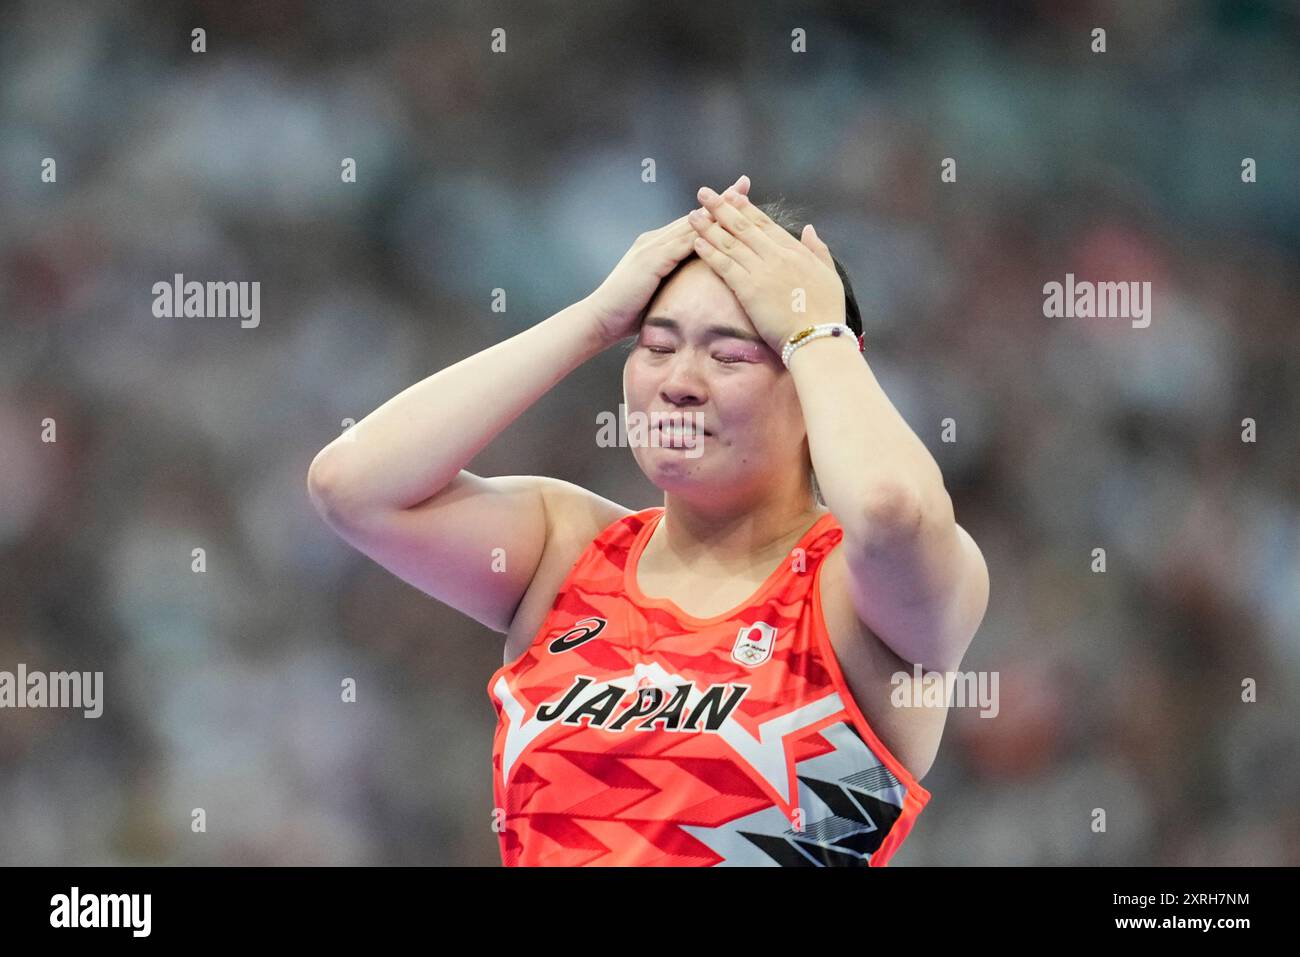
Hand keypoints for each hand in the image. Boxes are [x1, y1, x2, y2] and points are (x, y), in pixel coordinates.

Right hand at [584, 175, 749, 346]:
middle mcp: (654, 240)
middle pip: (694, 217)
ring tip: (739, 196)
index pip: (691, 225)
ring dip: (716, 211)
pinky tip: (721, 228)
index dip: (715, 210)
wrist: (599, 320)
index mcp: (657, 247)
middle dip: (721, 200)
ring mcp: (651, 247)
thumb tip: (697, 287)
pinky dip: (702, 234)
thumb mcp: (658, 291)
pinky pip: (681, 245)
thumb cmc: (627, 313)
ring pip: (690, 225)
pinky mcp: (650, 260)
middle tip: (744, 182)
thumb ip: (674, 281)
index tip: (738, 196)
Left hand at [688, 181, 844, 353]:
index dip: (745, 208)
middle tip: (704, 193)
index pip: (765, 224)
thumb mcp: (829, 274)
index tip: (732, 196)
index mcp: (795, 250)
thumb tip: (809, 228)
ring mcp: (762, 271)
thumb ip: (818, 249)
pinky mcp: (749, 289)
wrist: (817, 338)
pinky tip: (696, 242)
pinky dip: (710, 252)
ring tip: (692, 214)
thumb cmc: (826, 312)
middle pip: (743, 226)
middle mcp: (777, 255)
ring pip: (730, 242)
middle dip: (721, 207)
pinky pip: (725, 266)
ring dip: (709, 226)